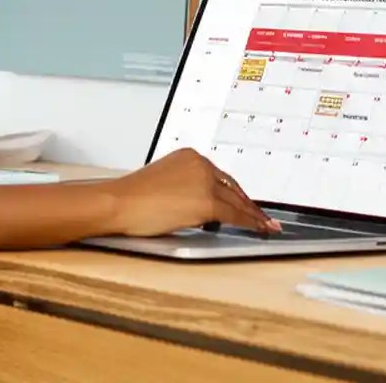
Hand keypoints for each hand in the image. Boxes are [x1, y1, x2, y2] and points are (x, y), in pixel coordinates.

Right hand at [100, 149, 280, 237]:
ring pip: (237, 201)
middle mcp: (200, 164)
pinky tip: (257, 228)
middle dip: (248, 204)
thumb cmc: (131, 197)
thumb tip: (194, 201)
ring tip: (265, 225)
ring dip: (253, 215)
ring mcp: (204, 182)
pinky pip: (234, 215)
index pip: (219, 176)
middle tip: (261, 216)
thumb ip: (183, 187)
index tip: (243, 201)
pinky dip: (249, 222)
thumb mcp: (162, 182)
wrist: (119, 202)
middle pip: (232, 188)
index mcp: (189, 156)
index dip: (234, 192)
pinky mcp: (206, 202)